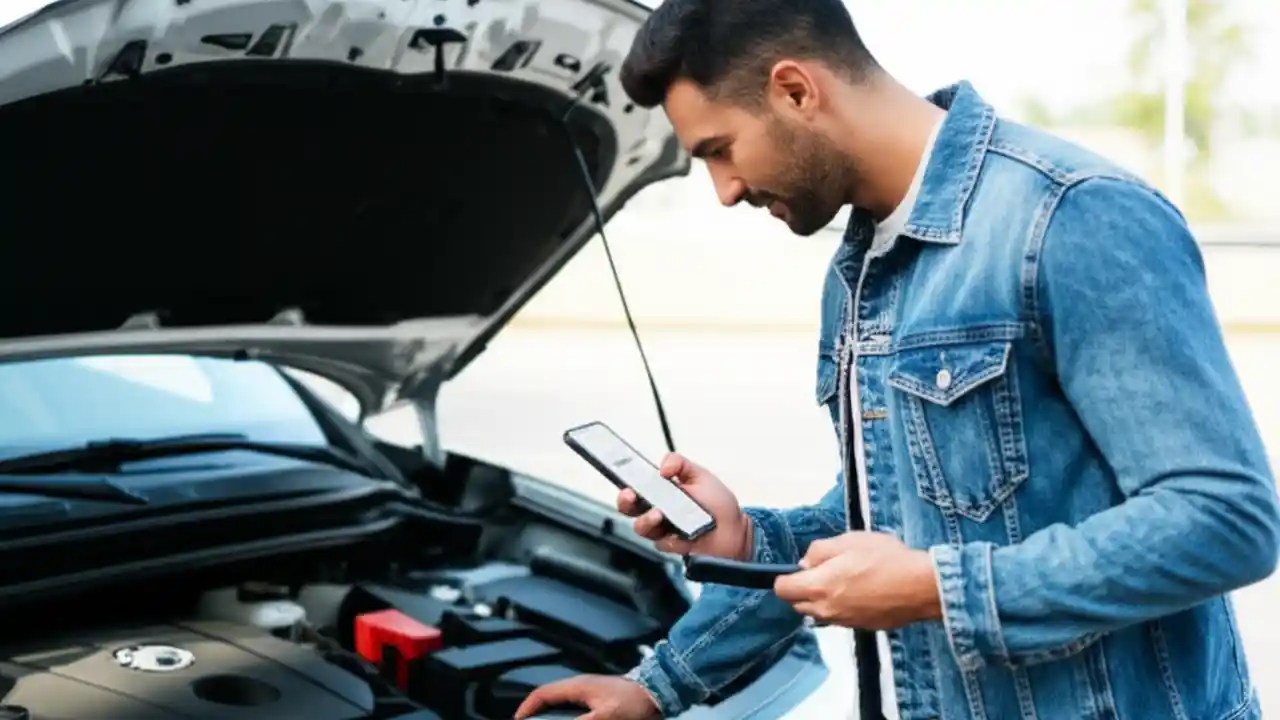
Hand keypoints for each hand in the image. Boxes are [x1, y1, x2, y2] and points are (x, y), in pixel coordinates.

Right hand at [514, 675, 660, 719]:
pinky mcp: (601, 701)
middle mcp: (581, 687)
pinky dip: (567, 716)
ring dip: (553, 715)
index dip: (527, 708)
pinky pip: (576, 709)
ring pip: (562, 705)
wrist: (660, 692)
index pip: (542, 694)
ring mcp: (591, 693)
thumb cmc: (634, 702)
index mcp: (578, 686)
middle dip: (538, 713)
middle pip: (550, 699)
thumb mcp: (605, 717)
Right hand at [617, 452, 750, 559]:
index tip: (625, 481)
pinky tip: (682, 534)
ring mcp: (663, 530)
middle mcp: (657, 511)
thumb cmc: (717, 503)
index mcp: (660, 492)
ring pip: (641, 527)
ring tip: (658, 515)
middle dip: (625, 502)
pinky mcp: (672, 546)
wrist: (735, 529)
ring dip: (646, 520)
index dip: (625, 484)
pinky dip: (671, 538)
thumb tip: (662, 467)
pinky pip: (663, 543)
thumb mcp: (700, 475)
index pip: (635, 487)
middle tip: (631, 496)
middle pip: (629, 508)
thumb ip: (680, 463)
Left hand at [773, 532, 941, 629]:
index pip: (783, 590)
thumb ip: (819, 551)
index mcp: (819, 587)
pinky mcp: (862, 627)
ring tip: (844, 580)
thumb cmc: (885, 559)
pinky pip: (840, 618)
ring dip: (821, 599)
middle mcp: (827, 610)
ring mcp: (845, 622)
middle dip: (802, 589)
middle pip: (798, 604)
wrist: (921, 587)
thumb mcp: (849, 541)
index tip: (798, 569)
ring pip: (819, 613)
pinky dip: (842, 606)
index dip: (785, 578)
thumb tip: (805, 563)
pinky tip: (861, 591)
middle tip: (823, 571)